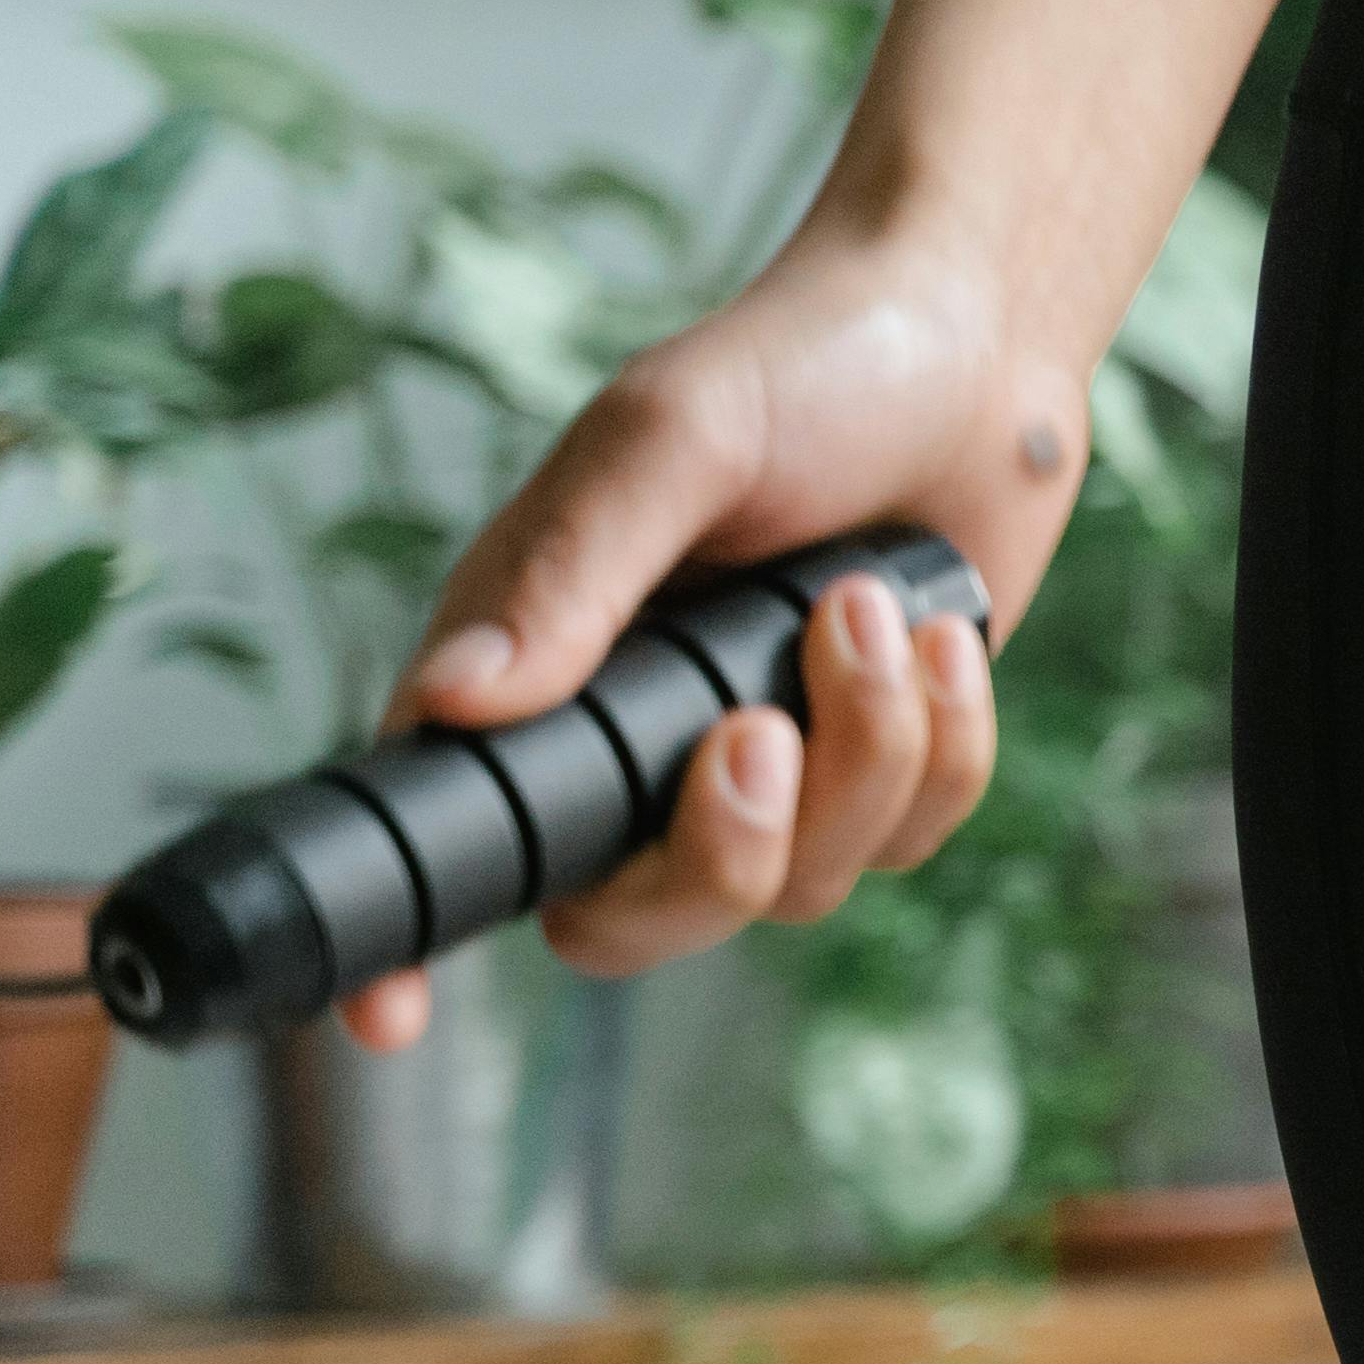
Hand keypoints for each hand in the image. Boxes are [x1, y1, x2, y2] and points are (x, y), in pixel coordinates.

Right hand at [334, 221, 1081, 1049]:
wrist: (971, 347)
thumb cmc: (799, 369)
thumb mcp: (670, 439)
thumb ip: (574, 570)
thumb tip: (455, 700)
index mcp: (535, 666)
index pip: (449, 835)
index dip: (408, 940)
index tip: (391, 1016)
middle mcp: (636, 743)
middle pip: (637, 920)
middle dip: (718, 852)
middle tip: (760, 729)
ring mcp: (763, 769)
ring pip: (798, 885)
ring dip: (860, 753)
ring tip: (862, 606)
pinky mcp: (880, 769)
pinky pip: (912, 837)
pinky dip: (942, 742)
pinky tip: (934, 633)